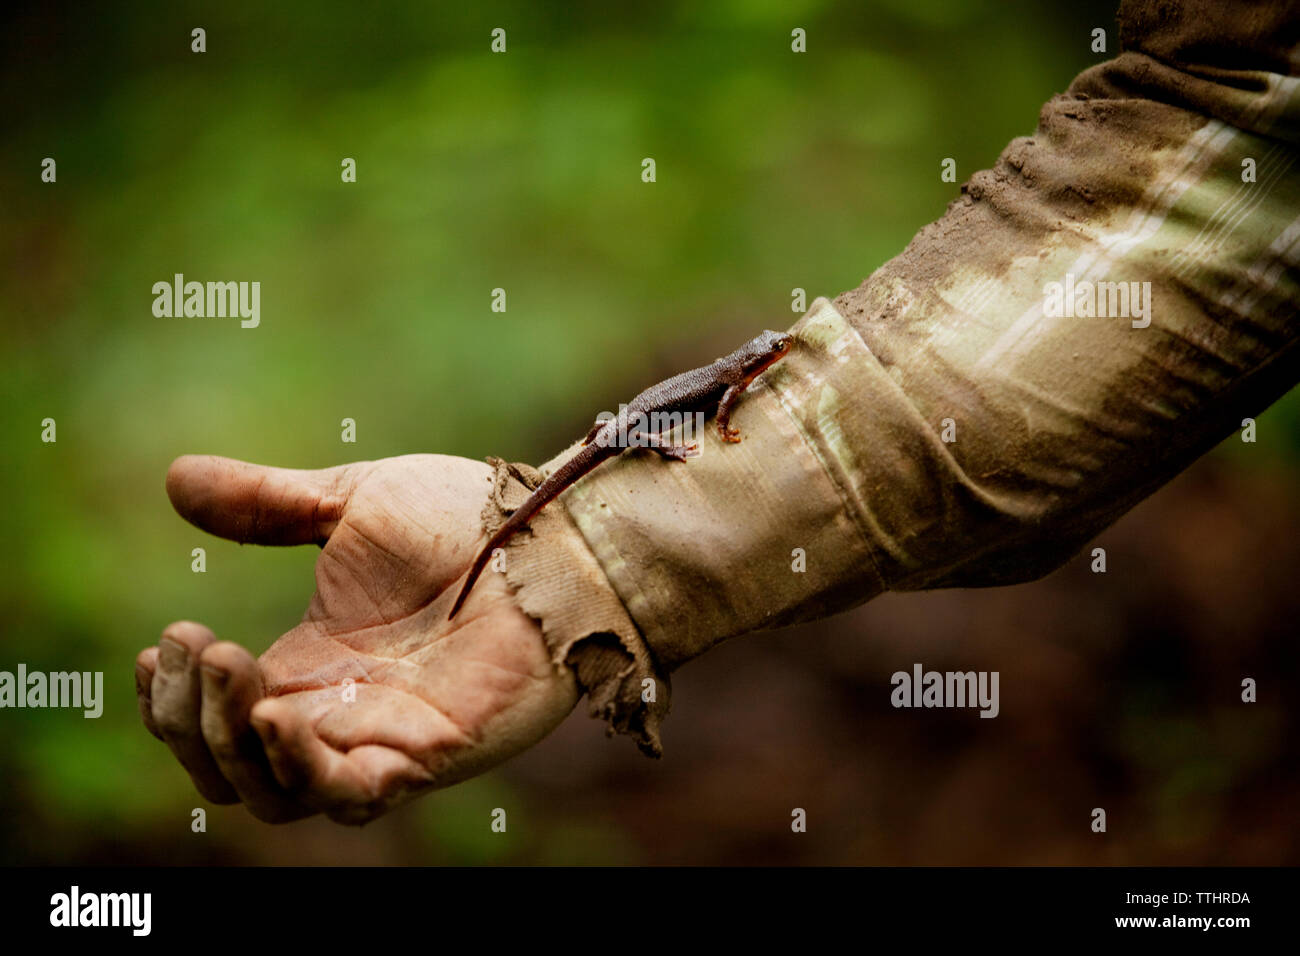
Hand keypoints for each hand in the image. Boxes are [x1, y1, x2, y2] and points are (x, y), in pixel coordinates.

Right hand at [135, 454, 577, 823]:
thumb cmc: (470, 516)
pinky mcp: (431, 752)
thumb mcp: (352, 500)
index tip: (165, 642)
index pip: (218, 713)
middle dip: (186, 719)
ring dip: (228, 743)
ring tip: (228, 664)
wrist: (555, 530)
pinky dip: (301, 769)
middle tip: (193, 646)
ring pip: (276, 793)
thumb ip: (268, 503)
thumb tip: (175, 478)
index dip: (173, 697)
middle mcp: (340, 709)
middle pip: (230, 765)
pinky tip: (277, 714)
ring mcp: (383, 736)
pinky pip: (351, 796)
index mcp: (315, 662)